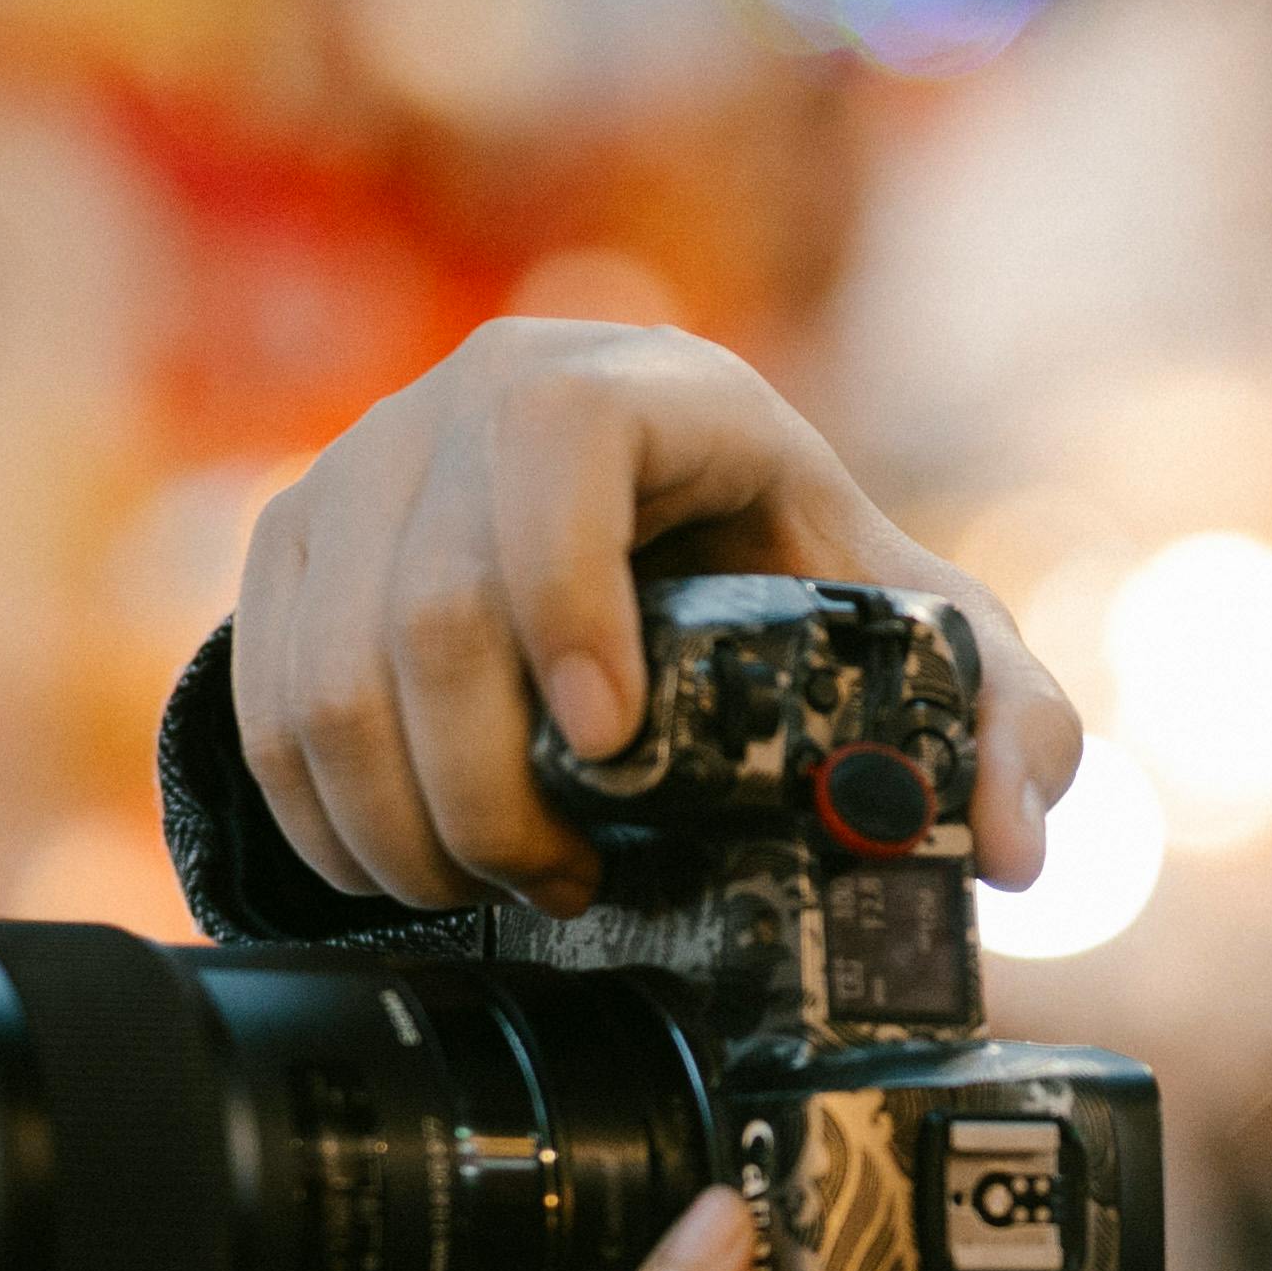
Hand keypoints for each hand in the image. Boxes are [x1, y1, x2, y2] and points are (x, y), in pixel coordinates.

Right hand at [223, 318, 1084, 916]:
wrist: (650, 536)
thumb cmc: (789, 585)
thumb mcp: (918, 635)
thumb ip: (1002, 719)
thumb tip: (1010, 844)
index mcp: (645, 385)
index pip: (556, 441)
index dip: (564, 598)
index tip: (609, 751)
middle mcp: (479, 391)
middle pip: (428, 599)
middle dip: (491, 789)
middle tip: (566, 879)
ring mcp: (365, 462)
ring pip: (324, 673)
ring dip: (404, 827)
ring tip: (498, 885)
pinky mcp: (291, 543)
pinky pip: (261, 705)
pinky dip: (325, 822)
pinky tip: (408, 870)